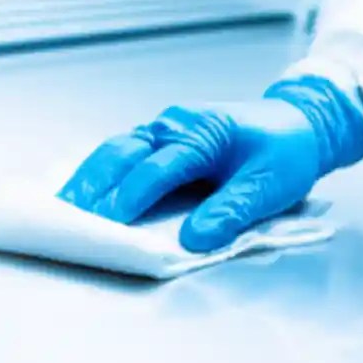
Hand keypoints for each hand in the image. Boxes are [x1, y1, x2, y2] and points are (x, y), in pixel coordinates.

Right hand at [59, 76, 362, 251]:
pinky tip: (81, 190)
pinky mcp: (161, 141)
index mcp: (203, 131)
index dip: (134, 194)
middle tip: (69, 216)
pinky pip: (124, 153)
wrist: (299, 124)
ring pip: (117, 149)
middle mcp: (176, 125)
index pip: (161, 166)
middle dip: (95, 184)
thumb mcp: (269, 185)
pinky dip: (99, 171)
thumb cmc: (285, 151)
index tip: (111, 220)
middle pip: (125, 152)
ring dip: (89, 177)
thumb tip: (194, 238)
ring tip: (62, 206)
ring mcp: (165, 130)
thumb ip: (231, 211)